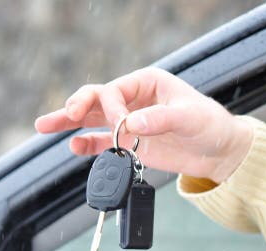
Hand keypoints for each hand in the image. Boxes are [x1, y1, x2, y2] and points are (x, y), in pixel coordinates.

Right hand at [34, 67, 251, 182]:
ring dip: (70, 122)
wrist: (221, 151)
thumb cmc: (210, 125)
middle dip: (77, 105)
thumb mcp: (189, 118)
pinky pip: (102, 142)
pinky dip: (87, 144)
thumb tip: (130, 123)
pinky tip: (74, 147)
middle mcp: (134, 100)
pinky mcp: (131, 143)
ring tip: (44, 126)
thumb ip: (160, 119)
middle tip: (66, 114)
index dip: (111, 106)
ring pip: (92, 119)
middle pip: (96, 99)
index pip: (115, 90)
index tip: (120, 125)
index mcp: (147, 83)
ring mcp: (130, 122)